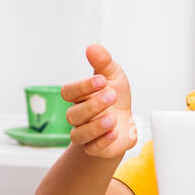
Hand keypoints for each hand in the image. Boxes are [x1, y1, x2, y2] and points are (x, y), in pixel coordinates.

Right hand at [61, 43, 138, 157]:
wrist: (125, 123)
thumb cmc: (115, 98)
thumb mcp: (114, 77)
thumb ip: (103, 63)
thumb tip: (93, 47)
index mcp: (80, 97)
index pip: (69, 92)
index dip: (82, 87)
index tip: (101, 80)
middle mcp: (79, 116)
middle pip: (73, 114)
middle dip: (92, 105)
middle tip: (111, 96)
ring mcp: (86, 134)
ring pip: (79, 134)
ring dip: (96, 126)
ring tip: (112, 118)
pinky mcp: (96, 148)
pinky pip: (93, 148)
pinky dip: (103, 141)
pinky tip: (115, 133)